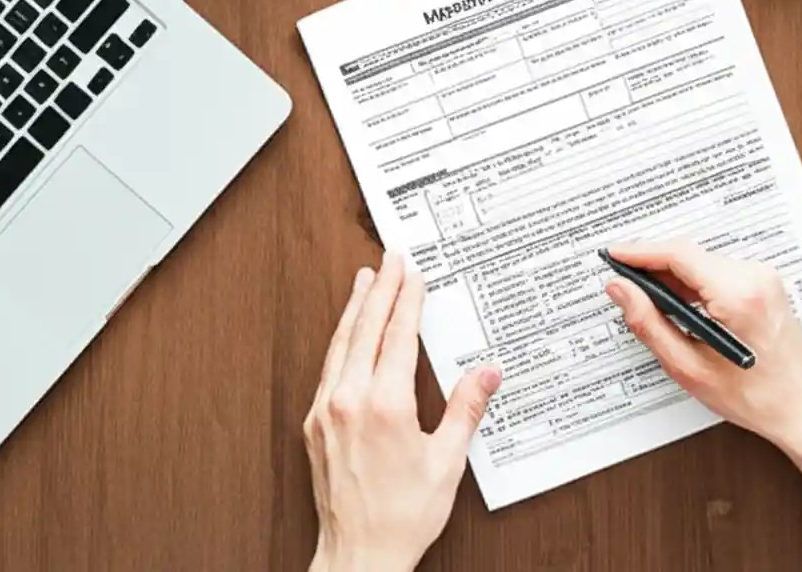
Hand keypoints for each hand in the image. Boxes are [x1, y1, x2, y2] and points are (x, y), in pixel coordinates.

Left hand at [305, 252, 502, 571]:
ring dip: (354, 309)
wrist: (358, 556)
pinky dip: (340, 343)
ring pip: (340, 345)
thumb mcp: (447, 462)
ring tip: (364, 281)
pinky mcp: (313, 425)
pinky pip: (327, 369)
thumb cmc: (402, 517)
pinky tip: (346, 334)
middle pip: (364, 330)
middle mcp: (347, 401)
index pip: (396, 337)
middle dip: (380, 290)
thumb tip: (488, 373)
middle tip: (389, 260)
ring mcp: (325, 411)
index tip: (413, 274)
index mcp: (383, 405)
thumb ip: (466, 409)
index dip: (407, 300)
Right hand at [605, 239, 801, 490]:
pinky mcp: (764, 285)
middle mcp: (755, 278)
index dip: (639, 251)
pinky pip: (717, 273)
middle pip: (688, 256)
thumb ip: (649, 324)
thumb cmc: (757, 397)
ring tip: (647, 301)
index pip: (677, 254)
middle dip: (651, 266)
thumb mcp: (689, 367)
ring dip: (672, 277)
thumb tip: (622, 291)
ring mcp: (763, 279)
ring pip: (701, 263)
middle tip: (622, 283)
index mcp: (738, 295)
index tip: (614, 255)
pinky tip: (677, 305)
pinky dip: (692, 284)